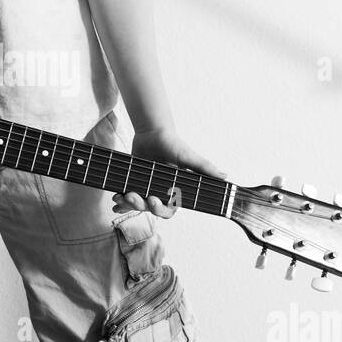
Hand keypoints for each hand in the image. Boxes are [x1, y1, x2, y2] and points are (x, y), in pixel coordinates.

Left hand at [111, 126, 227, 218]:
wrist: (152, 131)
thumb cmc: (173, 143)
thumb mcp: (188, 156)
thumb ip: (204, 168)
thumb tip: (225, 177)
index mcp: (174, 191)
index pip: (169, 209)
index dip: (160, 210)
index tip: (154, 200)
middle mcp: (160, 192)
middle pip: (150, 209)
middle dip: (141, 206)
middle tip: (133, 195)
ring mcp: (145, 188)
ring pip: (137, 205)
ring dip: (129, 204)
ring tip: (122, 196)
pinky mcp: (132, 183)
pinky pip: (126, 198)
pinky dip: (120, 202)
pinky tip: (115, 200)